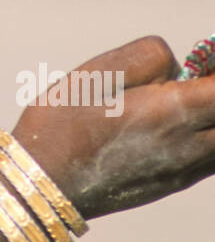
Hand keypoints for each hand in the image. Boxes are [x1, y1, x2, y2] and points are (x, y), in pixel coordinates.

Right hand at [10, 35, 214, 219]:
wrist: (43, 185)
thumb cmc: (61, 122)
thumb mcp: (97, 72)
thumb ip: (148, 57)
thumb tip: (180, 66)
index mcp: (172, 113)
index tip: (205, 57)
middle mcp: (188, 145)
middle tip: (199, 72)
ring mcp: (184, 169)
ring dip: (211, 114)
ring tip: (183, 96)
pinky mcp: (175, 182)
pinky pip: (211, 156)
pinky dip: (207, 134)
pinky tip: (175, 121)